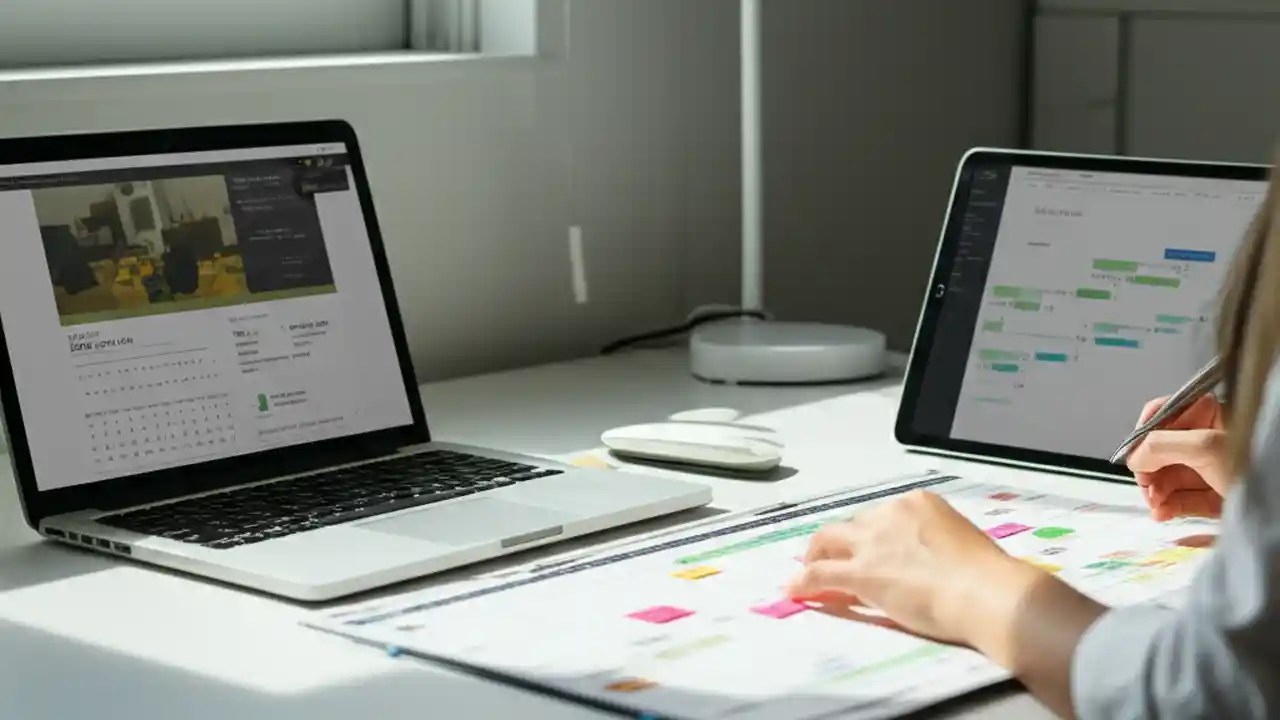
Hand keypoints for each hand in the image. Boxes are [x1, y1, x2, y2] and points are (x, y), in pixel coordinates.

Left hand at [787, 490, 1032, 644]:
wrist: (984, 592)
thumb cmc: (986, 574)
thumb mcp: (960, 542)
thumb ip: (937, 544)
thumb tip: (932, 561)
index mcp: (919, 503)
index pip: (883, 516)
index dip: (872, 535)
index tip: (872, 548)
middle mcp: (891, 513)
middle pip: (853, 525)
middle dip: (841, 542)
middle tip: (833, 557)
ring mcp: (872, 542)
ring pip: (829, 541)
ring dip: (817, 555)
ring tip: (809, 570)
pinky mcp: (860, 572)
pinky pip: (820, 574)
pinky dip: (804, 581)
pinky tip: (795, 590)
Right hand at [1127, 394, 1228, 520]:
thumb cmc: (1259, 468)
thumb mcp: (1205, 447)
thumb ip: (1161, 444)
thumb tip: (1135, 455)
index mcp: (1211, 414)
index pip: (1164, 413)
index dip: (1145, 433)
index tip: (1136, 455)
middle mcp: (1210, 438)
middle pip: (1162, 449)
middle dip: (1150, 470)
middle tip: (1146, 488)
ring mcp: (1213, 468)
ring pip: (1170, 476)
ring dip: (1156, 492)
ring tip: (1155, 506)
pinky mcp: (1217, 495)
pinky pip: (1184, 498)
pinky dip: (1169, 506)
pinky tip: (1163, 513)